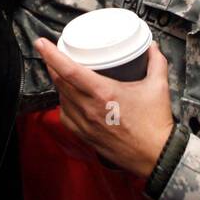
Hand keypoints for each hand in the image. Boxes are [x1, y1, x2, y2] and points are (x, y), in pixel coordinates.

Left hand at [33, 37, 174, 178]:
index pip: (69, 70)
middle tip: (51, 53)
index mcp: (103, 93)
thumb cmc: (155, 124)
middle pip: (60, 82)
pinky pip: (65, 116)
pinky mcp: (85, 136)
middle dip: (51, 65)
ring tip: (61, 73)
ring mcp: (85, 124)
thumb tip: (153, 47)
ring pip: (61, 99)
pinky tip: (69, 98)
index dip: (51, 54)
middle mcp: (89, 109)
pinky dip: (64, 104)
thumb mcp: (159, 86)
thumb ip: (156, 62)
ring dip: (58, 84)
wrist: (156, 156)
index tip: (41, 43)